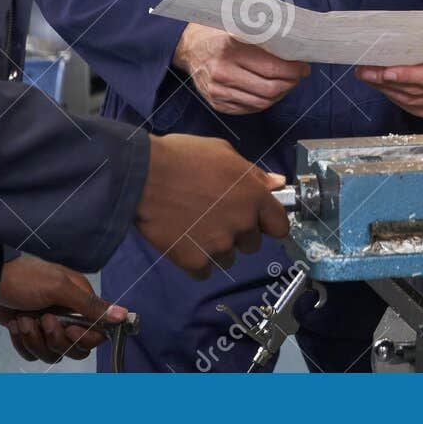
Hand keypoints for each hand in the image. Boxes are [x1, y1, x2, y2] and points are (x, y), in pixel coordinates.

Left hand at [0, 253, 126, 362]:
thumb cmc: (27, 279)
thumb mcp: (60, 288)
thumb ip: (91, 305)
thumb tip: (124, 315)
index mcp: (80, 302)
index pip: (97, 334)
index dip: (84, 337)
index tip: (69, 328)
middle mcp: (68, 317)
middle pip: (75, 349)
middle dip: (56, 339)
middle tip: (43, 320)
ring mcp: (48, 327)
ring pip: (53, 353)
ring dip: (35, 339)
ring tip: (23, 320)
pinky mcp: (30, 335)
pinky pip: (33, 353)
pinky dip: (22, 342)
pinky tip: (15, 324)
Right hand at [136, 132, 289, 278]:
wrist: (142, 176)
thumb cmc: (183, 156)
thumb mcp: (224, 153)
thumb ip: (253, 173)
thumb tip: (277, 184)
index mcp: (255, 196)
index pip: (279, 225)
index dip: (268, 223)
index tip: (257, 221)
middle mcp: (243, 224)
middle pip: (252, 243)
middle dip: (238, 233)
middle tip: (214, 217)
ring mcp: (220, 245)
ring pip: (228, 258)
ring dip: (216, 248)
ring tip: (194, 227)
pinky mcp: (196, 261)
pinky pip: (204, 270)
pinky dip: (195, 260)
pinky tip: (182, 241)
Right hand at [175, 23, 309, 113]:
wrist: (189, 48)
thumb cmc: (219, 33)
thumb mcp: (238, 26)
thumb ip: (263, 36)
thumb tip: (295, 46)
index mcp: (230, 48)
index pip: (272, 67)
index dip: (293, 70)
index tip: (304, 66)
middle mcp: (223, 71)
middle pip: (270, 88)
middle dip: (290, 83)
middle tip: (298, 75)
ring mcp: (218, 91)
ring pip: (262, 102)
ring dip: (280, 93)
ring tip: (287, 82)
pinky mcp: (217, 104)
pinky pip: (250, 108)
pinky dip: (265, 101)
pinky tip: (270, 91)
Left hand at [357, 37, 422, 117]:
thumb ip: (411, 39)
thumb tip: (382, 43)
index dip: (407, 76)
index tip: (385, 72)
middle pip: (415, 89)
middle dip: (386, 81)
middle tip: (365, 72)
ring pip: (410, 100)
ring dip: (386, 89)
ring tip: (368, 78)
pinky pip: (412, 108)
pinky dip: (394, 98)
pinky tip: (382, 87)